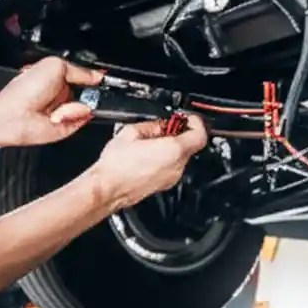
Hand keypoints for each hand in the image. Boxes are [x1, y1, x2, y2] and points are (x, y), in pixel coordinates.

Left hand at [0, 57, 103, 146]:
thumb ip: (80, 70)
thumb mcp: (55, 66)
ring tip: (60, 105)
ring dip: (77, 103)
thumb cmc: (24, 90)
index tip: (101, 76)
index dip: (93, 76)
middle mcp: (62, 94)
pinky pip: (83, 119)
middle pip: (90, 91)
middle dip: (89, 90)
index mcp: (57, 78)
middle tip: (78, 89)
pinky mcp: (67, 126)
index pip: (84, 75)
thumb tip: (98, 75)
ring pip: (88, 105)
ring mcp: (65, 110)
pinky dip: (75, 115)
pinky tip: (60, 114)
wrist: (14, 115)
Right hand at [86, 115, 207, 209]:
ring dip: (172, 146)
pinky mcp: (164, 184)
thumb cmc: (116, 166)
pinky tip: (149, 155)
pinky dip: (166, 158)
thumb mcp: (132, 132)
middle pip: (191, 145)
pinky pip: (172, 167)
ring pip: (181, 156)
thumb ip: (153, 125)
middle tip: (166, 126)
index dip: (196, 122)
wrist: (106, 189)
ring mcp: (171, 178)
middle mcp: (177, 166)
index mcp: (173, 150)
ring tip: (152, 141)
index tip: (187, 117)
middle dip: (180, 133)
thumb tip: (161, 124)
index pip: (200, 134)